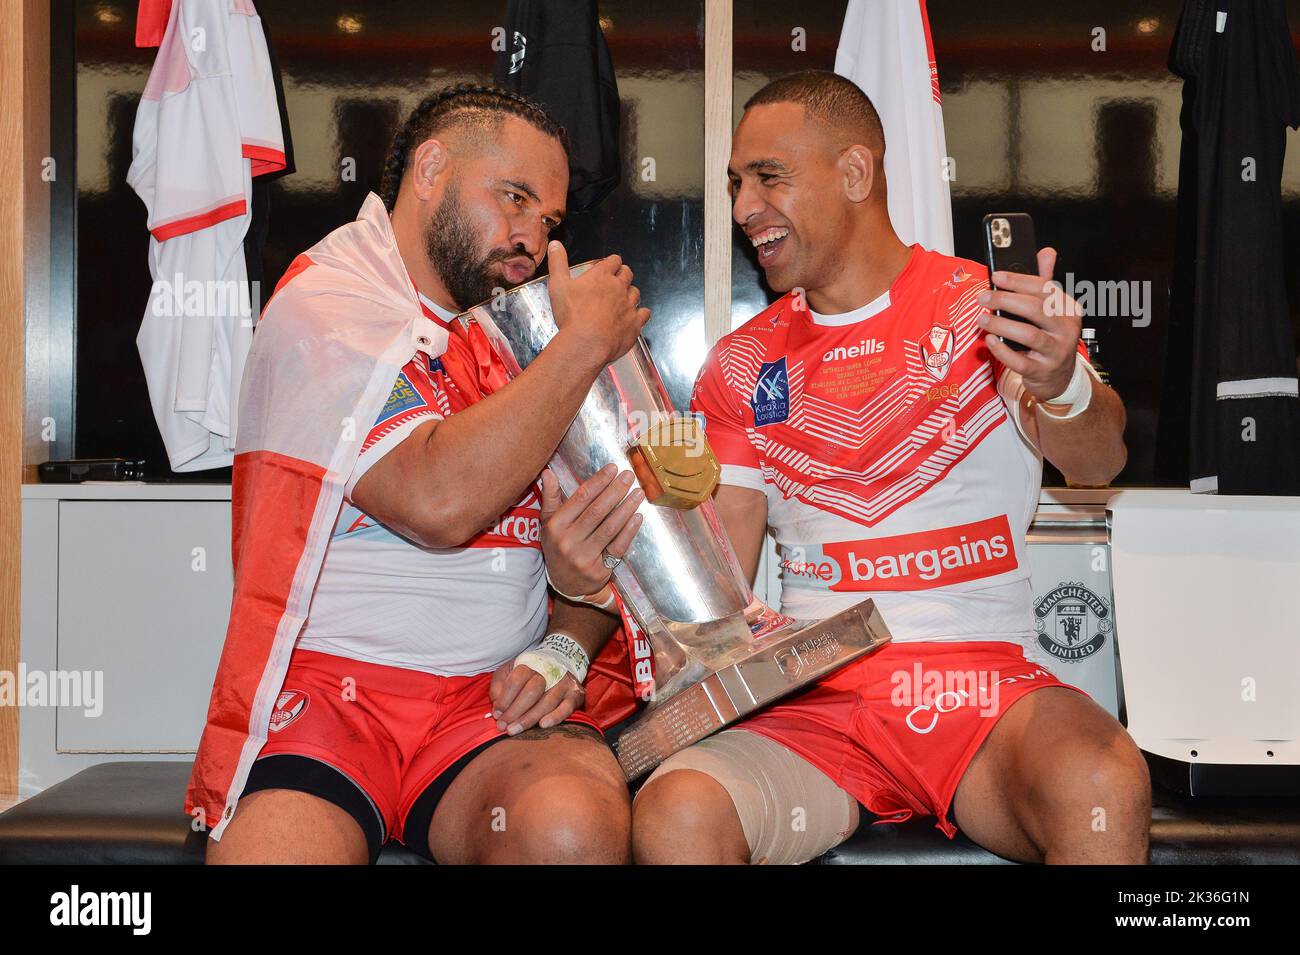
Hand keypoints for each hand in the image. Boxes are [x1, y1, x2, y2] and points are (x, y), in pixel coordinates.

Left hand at [488, 658, 583, 734]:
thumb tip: (496, 705)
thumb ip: (499, 685)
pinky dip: (556, 717)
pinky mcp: (575, 694)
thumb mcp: (510, 671)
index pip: (516, 680)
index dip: (505, 698)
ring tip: (515, 730)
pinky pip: (567, 707)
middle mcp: (549, 672)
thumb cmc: (530, 673)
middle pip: (531, 692)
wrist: (562, 661)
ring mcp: (563, 683)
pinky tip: (543, 725)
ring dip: (530, 718)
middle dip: (516, 711)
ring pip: (547, 702)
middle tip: (504, 726)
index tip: (497, 714)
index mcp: (530, 664)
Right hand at [540, 464, 643, 599]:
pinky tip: (638, 517)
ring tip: (638, 493)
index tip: (613, 468)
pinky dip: (629, 531)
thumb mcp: (548, 524)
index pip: (580, 498)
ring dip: (626, 508)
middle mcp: (567, 541)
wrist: (565, 586)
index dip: (598, 481)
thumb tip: (548, 472)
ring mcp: (583, 557)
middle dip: (615, 491)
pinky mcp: (598, 570)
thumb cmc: (559, 547)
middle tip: (629, 476)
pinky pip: (617, 546)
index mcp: (556, 526)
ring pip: (609, 528)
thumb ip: (550, 498)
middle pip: (597, 511)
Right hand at [546, 242, 651, 366]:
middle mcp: (619, 287)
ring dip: (630, 293)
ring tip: (623, 299)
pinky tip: (636, 316)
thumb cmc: (572, 315)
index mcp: (602, 276)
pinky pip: (644, 313)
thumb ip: (558, 263)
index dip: (612, 262)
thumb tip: (555, 245)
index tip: (610, 265)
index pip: (613, 260)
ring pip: (636, 292)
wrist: (586, 343)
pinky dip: (641, 313)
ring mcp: (629, 305)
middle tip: (617, 280)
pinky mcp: (635, 323)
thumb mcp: (558, 285)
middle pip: (627, 274)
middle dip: (623, 274)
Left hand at [977, 247, 1081, 401]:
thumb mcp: (1053, 310)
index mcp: (1068, 309)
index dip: (1018, 280)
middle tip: (983, 297)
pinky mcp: (1042, 371)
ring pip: (1028, 334)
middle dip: (1005, 299)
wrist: (1060, 377)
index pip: (1044, 288)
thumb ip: (1046, 282)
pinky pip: (1020, 361)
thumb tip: (1046, 252)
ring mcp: (1056, 351)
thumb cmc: (1051, 338)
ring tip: (981, 318)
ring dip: (1000, 324)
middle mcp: (1065, 329)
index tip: (996, 277)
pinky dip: (1002, 350)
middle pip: (1035, 308)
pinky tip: (990, 340)